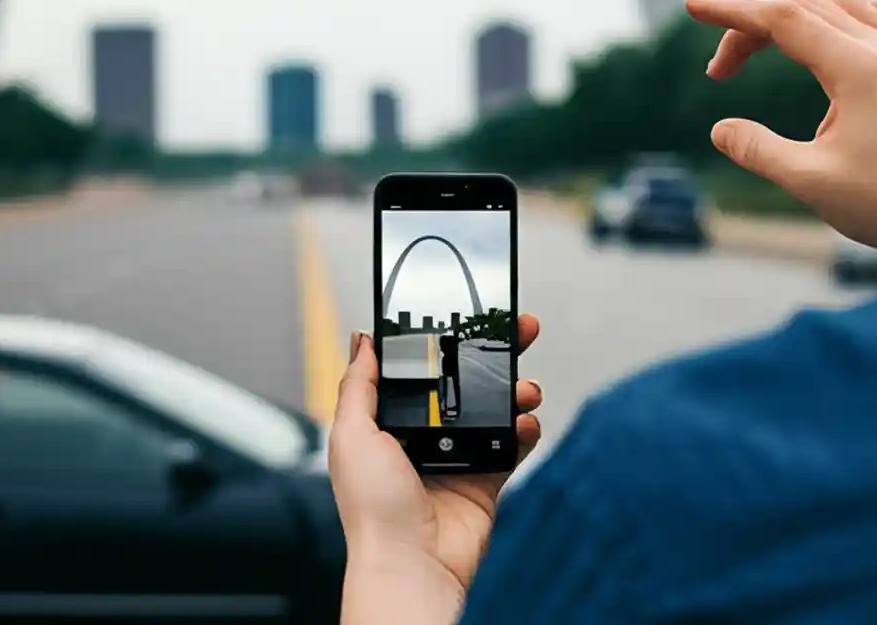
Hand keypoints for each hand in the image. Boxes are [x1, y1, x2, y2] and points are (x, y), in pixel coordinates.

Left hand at [329, 315, 543, 598]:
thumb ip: (359, 385)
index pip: (422, 367)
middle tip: (518, 330)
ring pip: (497, 406)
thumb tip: (362, 340)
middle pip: (467, 379)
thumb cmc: (373, 510)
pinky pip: (514, 443)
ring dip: (516, 389)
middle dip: (495, 352)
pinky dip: (525, 429)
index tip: (468, 316)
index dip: (446, 339)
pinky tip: (523, 423)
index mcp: (390, 421)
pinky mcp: (488, 475)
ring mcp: (460, 453)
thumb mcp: (351, 435)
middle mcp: (426, 433)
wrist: (412, 561)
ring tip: (523, 388)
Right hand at [686, 0, 876, 271]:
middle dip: (752, 28)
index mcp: (859, 69)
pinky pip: (871, 15)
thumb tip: (721, 130)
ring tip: (756, 23)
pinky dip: (836, 7)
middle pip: (804, 8)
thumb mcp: (810, 181)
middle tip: (719, 72)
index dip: (732, 13)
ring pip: (839, 3)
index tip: (694, 8)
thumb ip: (758, 150)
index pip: (783, 18)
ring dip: (791, 10)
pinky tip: (828, 9)